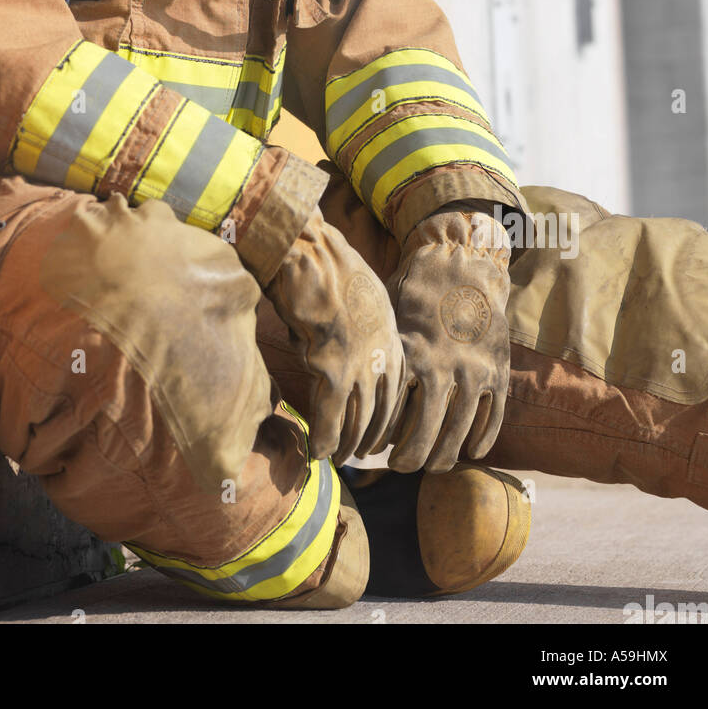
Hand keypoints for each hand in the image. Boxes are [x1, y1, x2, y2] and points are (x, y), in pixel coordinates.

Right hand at [265, 207, 405, 464]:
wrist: (310, 251)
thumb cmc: (328, 266)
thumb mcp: (364, 296)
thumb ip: (366, 327)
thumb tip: (352, 347)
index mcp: (391, 336)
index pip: (397, 389)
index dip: (389, 415)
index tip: (383, 431)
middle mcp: (381, 354)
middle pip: (384, 409)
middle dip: (373, 436)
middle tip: (364, 455)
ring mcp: (359, 364)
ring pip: (360, 419)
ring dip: (350, 443)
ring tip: (340, 458)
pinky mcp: (332, 369)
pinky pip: (331, 416)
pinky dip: (325, 437)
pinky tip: (319, 451)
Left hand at [384, 207, 510, 473]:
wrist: (464, 261)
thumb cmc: (416, 288)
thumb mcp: (390, 317)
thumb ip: (377, 351)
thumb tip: (347, 382)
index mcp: (411, 355)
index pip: (392, 415)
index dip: (379, 441)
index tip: (369, 452)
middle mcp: (443, 368)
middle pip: (426, 435)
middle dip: (410, 459)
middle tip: (399, 467)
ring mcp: (474, 372)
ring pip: (459, 432)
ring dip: (443, 456)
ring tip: (432, 465)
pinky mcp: (498, 371)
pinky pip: (491, 417)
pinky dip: (482, 438)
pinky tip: (471, 451)